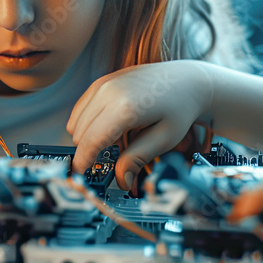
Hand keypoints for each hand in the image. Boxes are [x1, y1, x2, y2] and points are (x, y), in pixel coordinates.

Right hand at [67, 61, 209, 188]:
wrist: (187, 80)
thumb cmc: (179, 109)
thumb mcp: (164, 139)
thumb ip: (137, 159)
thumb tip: (122, 181)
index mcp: (125, 108)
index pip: (90, 141)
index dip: (82, 162)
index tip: (81, 175)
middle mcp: (109, 92)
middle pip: (79, 133)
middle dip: (89, 151)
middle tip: (110, 159)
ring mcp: (103, 84)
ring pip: (75, 121)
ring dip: (87, 136)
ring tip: (115, 140)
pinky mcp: (102, 81)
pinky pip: (80, 109)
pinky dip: (88, 123)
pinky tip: (110, 126)